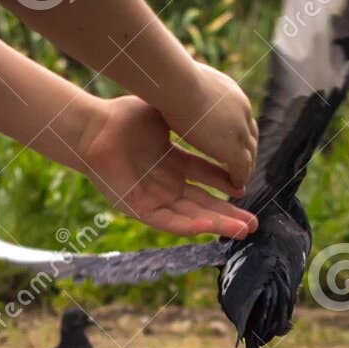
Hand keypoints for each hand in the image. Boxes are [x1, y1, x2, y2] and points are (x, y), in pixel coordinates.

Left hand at [75, 95, 257, 238]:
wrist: (94, 128)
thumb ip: (188, 125)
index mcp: (171, 164)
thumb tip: (211, 117)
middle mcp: (164, 185)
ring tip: (243, 230)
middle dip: (229, 214)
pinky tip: (207, 227)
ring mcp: (153, 198)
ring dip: (217, 224)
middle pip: (203, 204)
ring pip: (191, 217)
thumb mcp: (166, 119)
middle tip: (254, 224)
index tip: (245, 188)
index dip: (225, 185)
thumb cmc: (124, 117)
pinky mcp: (139, 209)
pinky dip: (187, 225)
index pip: (205, 179)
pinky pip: (167, 221)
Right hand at [160, 62, 257, 190]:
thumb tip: (169, 91)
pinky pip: (241, 168)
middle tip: (242, 167)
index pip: (238, 118)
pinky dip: (239, 178)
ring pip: (249, 155)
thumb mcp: (180, 84)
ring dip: (245, 168)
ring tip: (239, 181)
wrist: (175, 82)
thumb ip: (182, 93)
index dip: (235, 133)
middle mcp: (240, 111)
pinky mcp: (233, 147)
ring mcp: (239, 130)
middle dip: (246, 152)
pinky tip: (235, 187)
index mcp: (229, 95)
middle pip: (249, 136)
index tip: (230, 143)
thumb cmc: (168, 79)